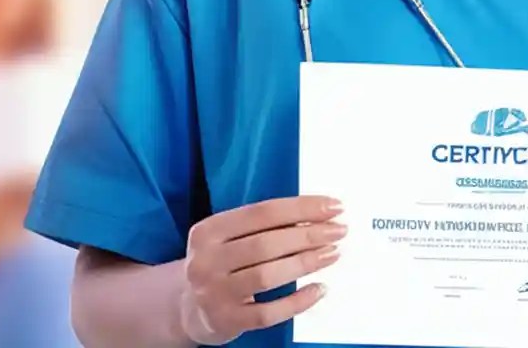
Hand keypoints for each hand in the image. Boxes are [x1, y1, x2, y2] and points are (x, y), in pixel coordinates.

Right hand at [179, 196, 345, 345]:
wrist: (188, 307)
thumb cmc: (221, 264)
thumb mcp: (227, 238)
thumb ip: (261, 227)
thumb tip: (315, 217)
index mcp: (208, 231)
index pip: (261, 212)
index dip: (301, 208)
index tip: (333, 207)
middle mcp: (206, 261)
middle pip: (266, 243)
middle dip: (309, 235)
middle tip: (339, 231)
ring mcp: (215, 293)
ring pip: (268, 276)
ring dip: (306, 263)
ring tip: (333, 253)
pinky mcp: (227, 320)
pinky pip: (269, 312)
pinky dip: (297, 301)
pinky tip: (318, 289)